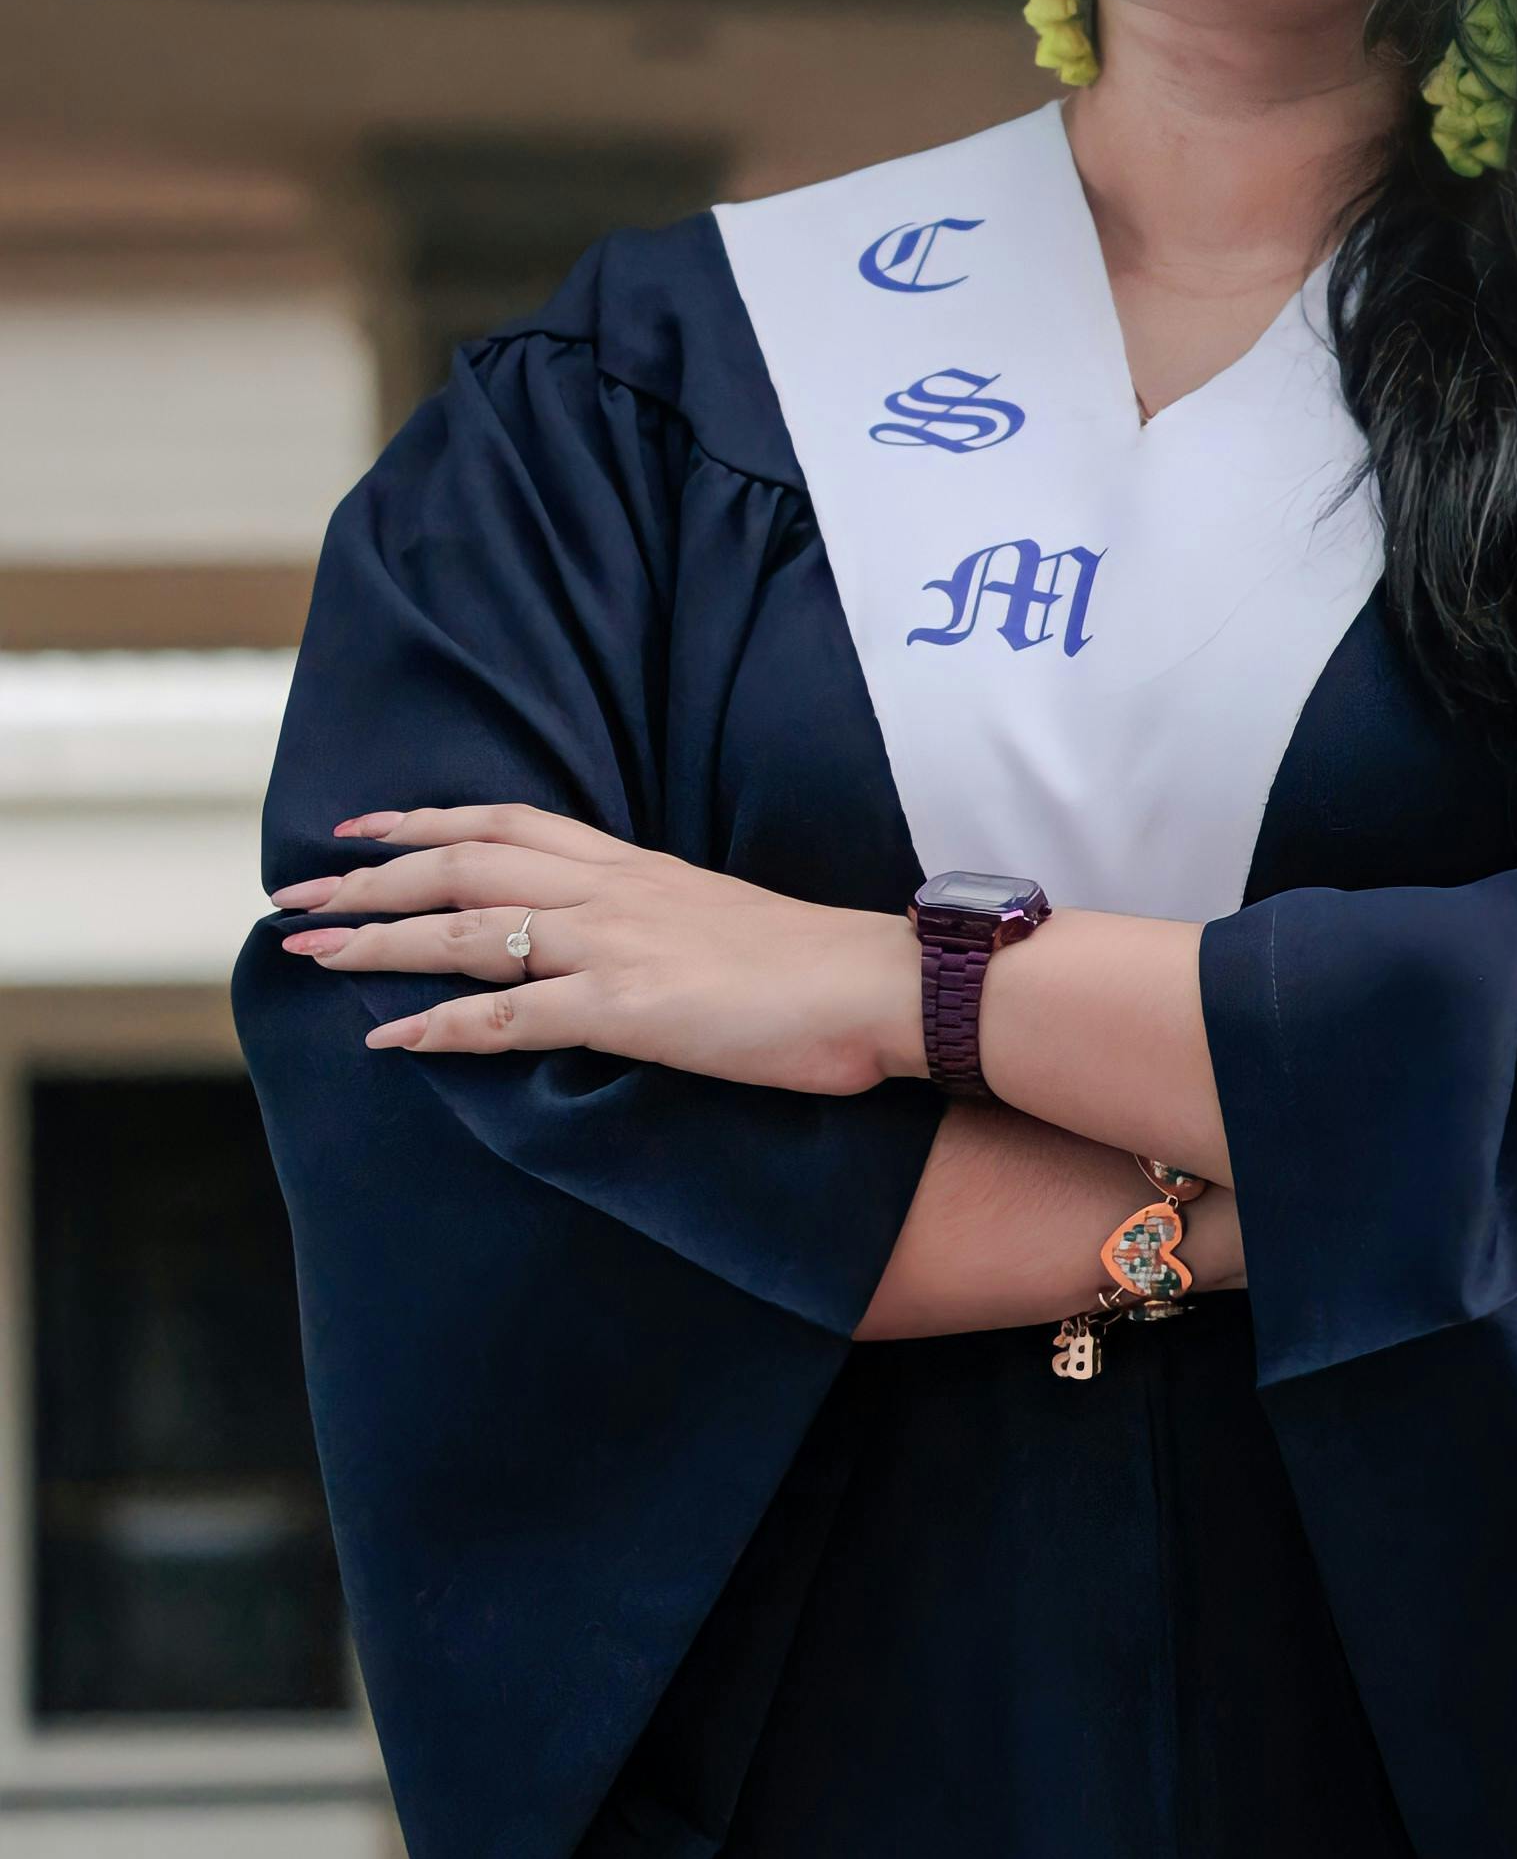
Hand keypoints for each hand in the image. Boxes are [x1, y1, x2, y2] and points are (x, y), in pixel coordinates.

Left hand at [274, 804, 923, 1091]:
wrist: (877, 985)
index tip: (361, 830)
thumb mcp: (718, 917)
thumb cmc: (813, 966)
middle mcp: (610, 891)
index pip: (506, 821)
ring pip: (468, 931)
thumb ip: (655, 916)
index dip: (425, 821)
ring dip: (380, 941)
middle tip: (296, 895)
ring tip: (307, 951)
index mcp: (633, 866)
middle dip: (371, 879)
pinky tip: (388, 1038)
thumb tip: (617, 939)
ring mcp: (613, 946)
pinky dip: (440, 1025)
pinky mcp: (627, 1008)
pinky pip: (511, 1016)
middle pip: (462, 865)